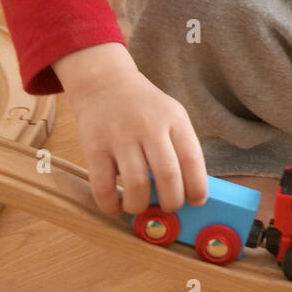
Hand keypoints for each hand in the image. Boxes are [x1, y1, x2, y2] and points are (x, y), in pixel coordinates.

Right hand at [66, 68, 208, 216]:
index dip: (197, 187)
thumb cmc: (144, 109)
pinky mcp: (94, 148)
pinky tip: (116, 205)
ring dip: (141, 206)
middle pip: (168, 175)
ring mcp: (120, 136)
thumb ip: (181, 148)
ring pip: (137, 185)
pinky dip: (111, 205)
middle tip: (167, 207)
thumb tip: (190, 193)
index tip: (196, 201)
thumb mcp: (171, 117)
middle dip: (171, 202)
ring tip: (139, 206)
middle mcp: (148, 126)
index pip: (192, 158)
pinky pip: (103, 187)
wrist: (105, 84)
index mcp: (173, 119)